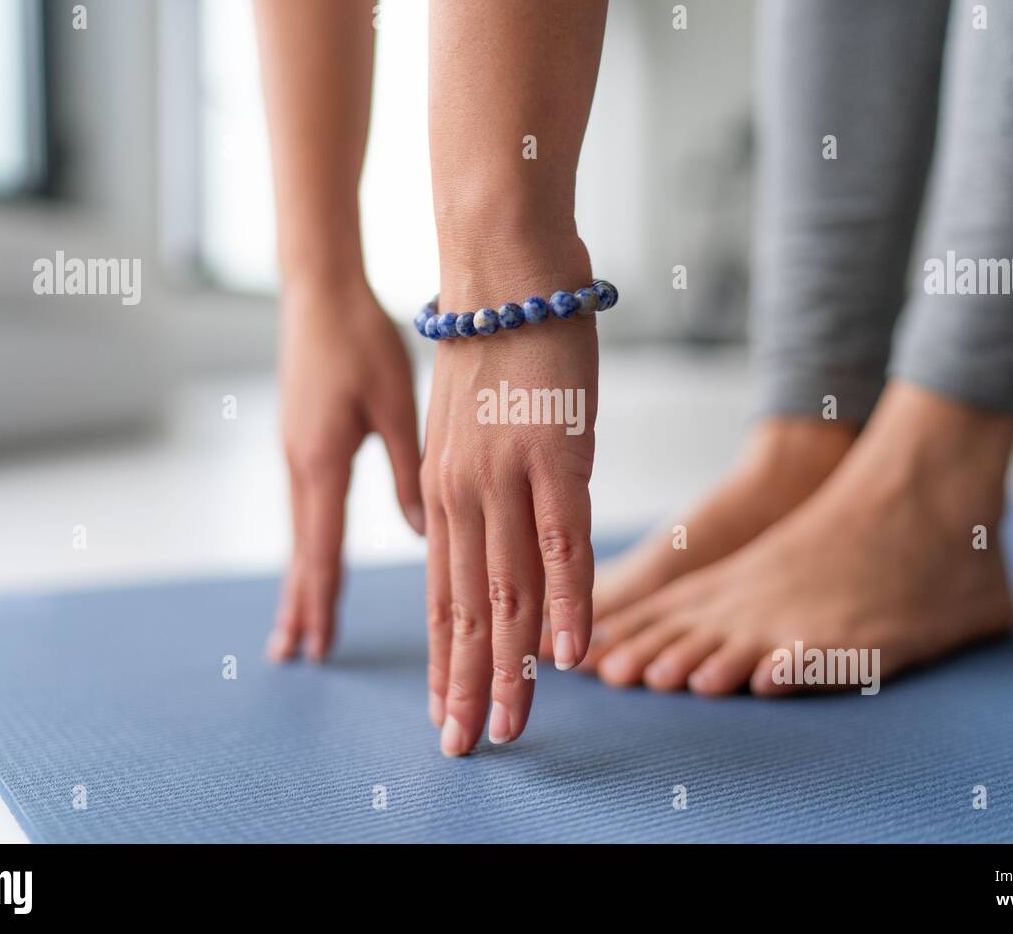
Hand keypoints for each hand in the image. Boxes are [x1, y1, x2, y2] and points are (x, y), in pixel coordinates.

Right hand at [270, 283, 423, 661]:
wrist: (321, 289)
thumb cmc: (363, 339)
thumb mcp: (396, 405)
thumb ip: (410, 471)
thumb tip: (422, 534)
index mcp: (323, 462)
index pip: (323, 548)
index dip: (322, 598)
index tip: (315, 644)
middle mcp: (301, 464)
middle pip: (302, 549)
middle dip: (301, 602)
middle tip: (292, 654)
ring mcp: (295, 451)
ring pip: (300, 529)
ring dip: (300, 577)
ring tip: (295, 619)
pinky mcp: (301, 437)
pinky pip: (304, 504)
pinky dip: (306, 540)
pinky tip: (312, 551)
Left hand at [422, 282, 597, 755]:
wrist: (503, 269)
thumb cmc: (496, 347)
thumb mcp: (469, 428)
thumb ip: (472, 486)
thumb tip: (479, 532)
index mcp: (440, 491)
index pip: (440, 594)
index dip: (444, 659)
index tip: (444, 710)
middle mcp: (461, 495)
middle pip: (466, 610)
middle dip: (467, 685)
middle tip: (467, 745)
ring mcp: (506, 479)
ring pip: (507, 591)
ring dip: (514, 668)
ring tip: (513, 726)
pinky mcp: (555, 457)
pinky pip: (561, 544)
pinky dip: (569, 603)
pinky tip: (572, 654)